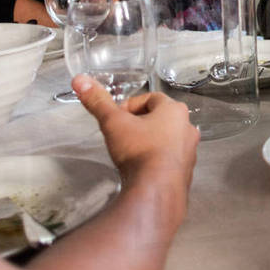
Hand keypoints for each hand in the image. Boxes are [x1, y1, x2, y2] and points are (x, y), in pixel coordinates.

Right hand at [73, 75, 198, 201]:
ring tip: (129, 152)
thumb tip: (79, 79)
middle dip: (140, 123)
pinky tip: (142, 168)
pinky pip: (170, 159)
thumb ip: (98, 102)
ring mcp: (190, 150)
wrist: (157, 189)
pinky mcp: (187, 170)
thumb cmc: (139, 149)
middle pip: (161, 118)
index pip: (152, 98)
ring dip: (150, 141)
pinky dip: (156, 159)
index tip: (116, 117)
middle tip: (121, 134)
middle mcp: (187, 127)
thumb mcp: (113, 123)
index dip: (131, 105)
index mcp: (175, 110)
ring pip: (167, 138)